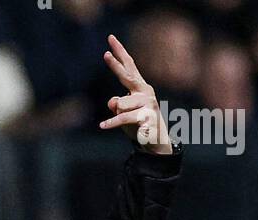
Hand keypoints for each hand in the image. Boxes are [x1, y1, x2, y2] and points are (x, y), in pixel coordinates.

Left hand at [99, 33, 173, 155]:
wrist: (155, 142)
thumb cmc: (137, 124)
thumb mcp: (123, 113)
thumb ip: (117, 105)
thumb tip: (113, 102)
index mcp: (140, 87)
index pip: (129, 66)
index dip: (120, 53)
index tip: (110, 39)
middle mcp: (145, 91)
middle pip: (127, 77)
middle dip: (115, 66)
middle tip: (105, 54)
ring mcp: (148, 103)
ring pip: (120, 105)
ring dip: (116, 116)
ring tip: (126, 123)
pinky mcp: (147, 117)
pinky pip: (122, 118)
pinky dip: (111, 123)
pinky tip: (103, 126)